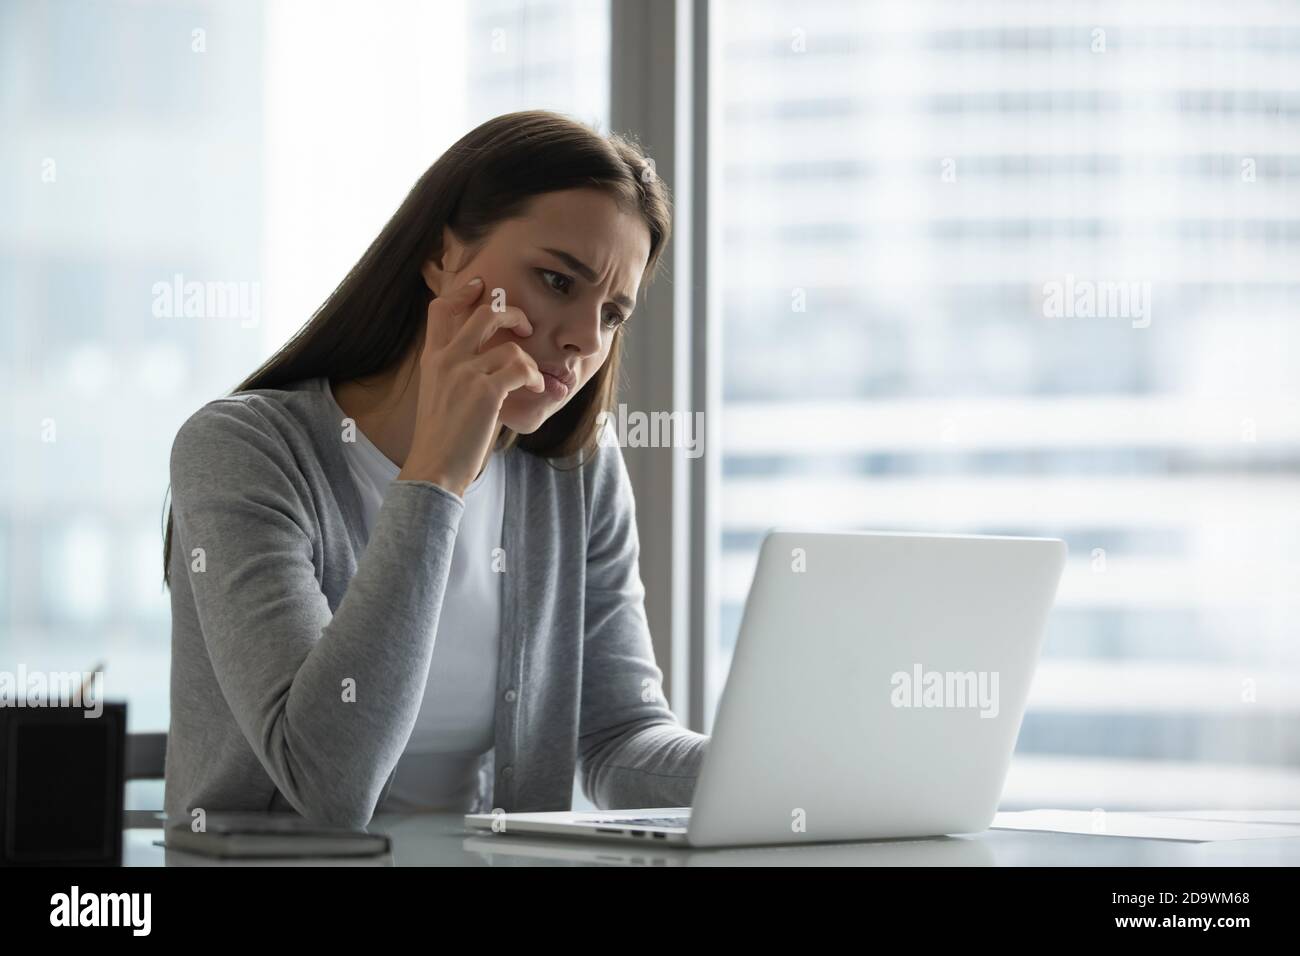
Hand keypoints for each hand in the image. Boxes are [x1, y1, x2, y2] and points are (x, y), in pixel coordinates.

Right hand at [396, 277, 545, 494]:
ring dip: (530, 363)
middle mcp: (446, 361)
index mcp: (432, 360)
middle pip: (484, 314)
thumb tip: (489, 362)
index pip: (440, 309)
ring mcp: (464, 374)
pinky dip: (534, 379)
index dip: (463, 291)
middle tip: (526, 327)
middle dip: (512, 313)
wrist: (434, 468)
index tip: (482, 286)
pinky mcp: (485, 392)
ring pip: (511, 347)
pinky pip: (521, 370)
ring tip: (533, 381)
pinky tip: (536, 391)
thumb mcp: (440, 396)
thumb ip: (457, 373)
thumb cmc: (443, 439)